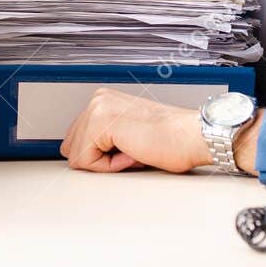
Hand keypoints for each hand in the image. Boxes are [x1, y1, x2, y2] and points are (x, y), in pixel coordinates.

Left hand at [60, 88, 257, 174]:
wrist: (192, 137)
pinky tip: (133, 152)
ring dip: (106, 163)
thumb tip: (79, 157)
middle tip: (132, 151)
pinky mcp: (101, 121)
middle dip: (100, 159)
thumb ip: (103, 141)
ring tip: (135, 150)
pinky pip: (85, 161)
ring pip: (78, 156)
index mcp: (103, 101)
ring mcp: (98, 108)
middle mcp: (98, 99)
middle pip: (73, 148)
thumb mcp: (127, 137)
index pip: (76, 141)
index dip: (102, 157)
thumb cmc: (171, 140)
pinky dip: (110, 166)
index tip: (128, 149)